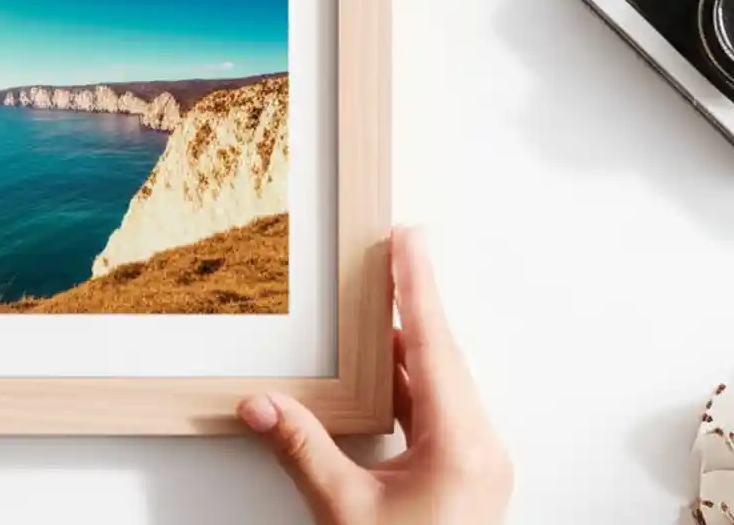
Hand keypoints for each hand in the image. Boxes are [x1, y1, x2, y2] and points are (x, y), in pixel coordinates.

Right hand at [237, 228, 510, 523]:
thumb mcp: (345, 514)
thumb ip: (302, 452)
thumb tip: (261, 404)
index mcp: (461, 447)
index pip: (432, 349)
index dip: (418, 290)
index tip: (409, 242)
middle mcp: (478, 447)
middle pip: (441, 358)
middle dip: (413, 304)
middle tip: (396, 252)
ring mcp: (473, 463)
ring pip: (438, 384)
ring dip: (407, 343)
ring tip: (383, 298)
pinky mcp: (461, 477)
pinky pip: (434, 410)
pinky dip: (405, 381)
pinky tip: (381, 369)